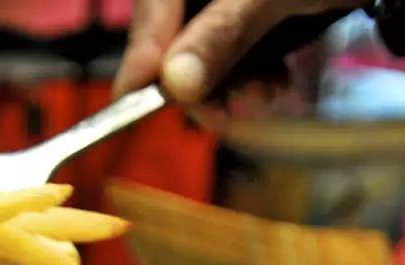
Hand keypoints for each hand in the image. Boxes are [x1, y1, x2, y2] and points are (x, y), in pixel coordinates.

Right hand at [114, 0, 353, 102]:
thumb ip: (224, 35)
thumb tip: (176, 86)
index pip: (154, 5)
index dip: (143, 54)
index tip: (132, 101)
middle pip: (175, 28)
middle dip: (196, 76)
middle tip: (219, 113)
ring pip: (205, 42)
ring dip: (229, 81)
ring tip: (262, 96)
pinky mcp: (255, 9)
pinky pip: (236, 43)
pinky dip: (251, 70)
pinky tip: (272, 84)